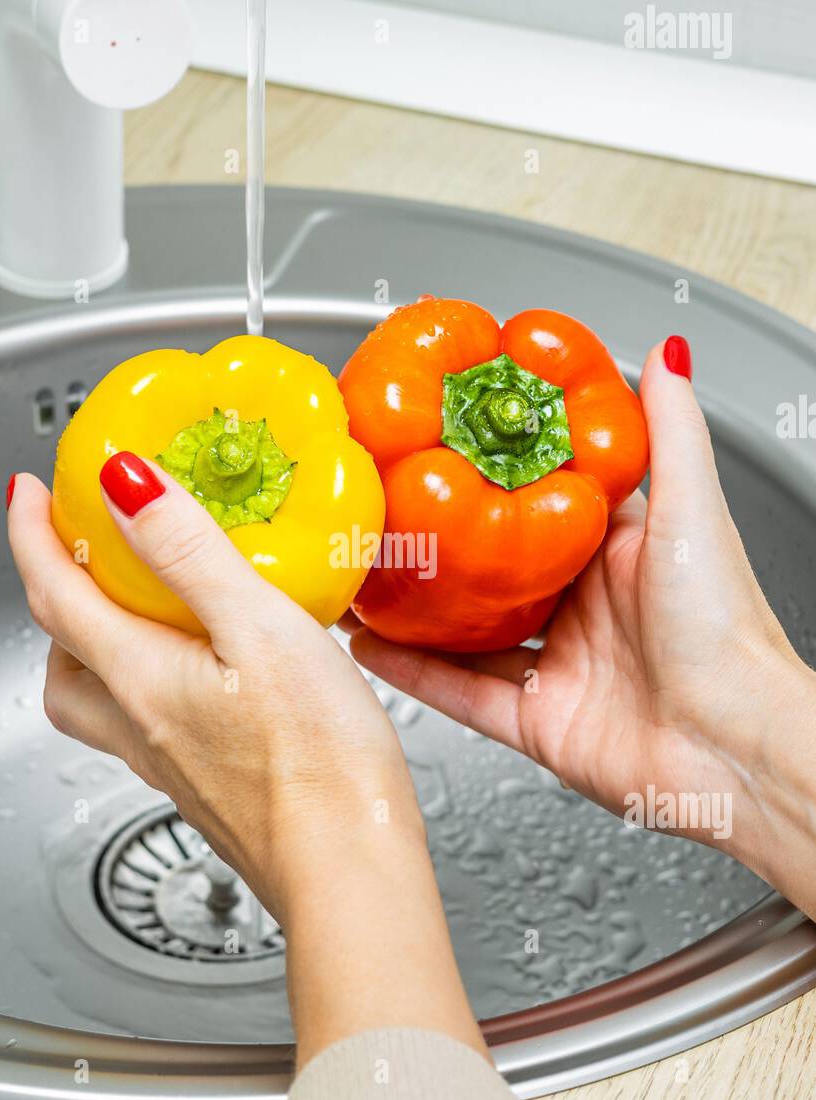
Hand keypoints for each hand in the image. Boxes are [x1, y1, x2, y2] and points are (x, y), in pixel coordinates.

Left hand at [7, 453, 486, 1063]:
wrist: (349, 873)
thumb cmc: (319, 769)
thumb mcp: (259, 629)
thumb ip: (189, 553)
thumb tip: (125, 483)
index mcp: (141, 680)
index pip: (55, 594)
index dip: (32, 533)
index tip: (26, 490)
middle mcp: (141, 725)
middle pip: (61, 654)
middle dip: (55, 590)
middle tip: (79, 545)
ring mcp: (170, 761)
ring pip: (95, 695)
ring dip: (92, 641)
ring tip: (133, 603)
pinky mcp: (205, 783)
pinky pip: (143, 719)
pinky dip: (145, 676)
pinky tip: (204, 666)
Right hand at [348, 339, 815, 918]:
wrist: (737, 748)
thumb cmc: (728, 633)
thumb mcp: (693, 512)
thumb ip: (670, 432)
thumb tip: (667, 352)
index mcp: (619, 557)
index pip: (542, 508)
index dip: (493, 481)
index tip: (444, 447)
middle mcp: (588, 612)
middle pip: (494, 575)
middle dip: (439, 550)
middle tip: (383, 515)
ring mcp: (561, 669)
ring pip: (468, 637)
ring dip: (415, 613)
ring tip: (362, 579)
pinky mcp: (539, 724)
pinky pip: (462, 695)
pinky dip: (415, 675)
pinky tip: (372, 650)